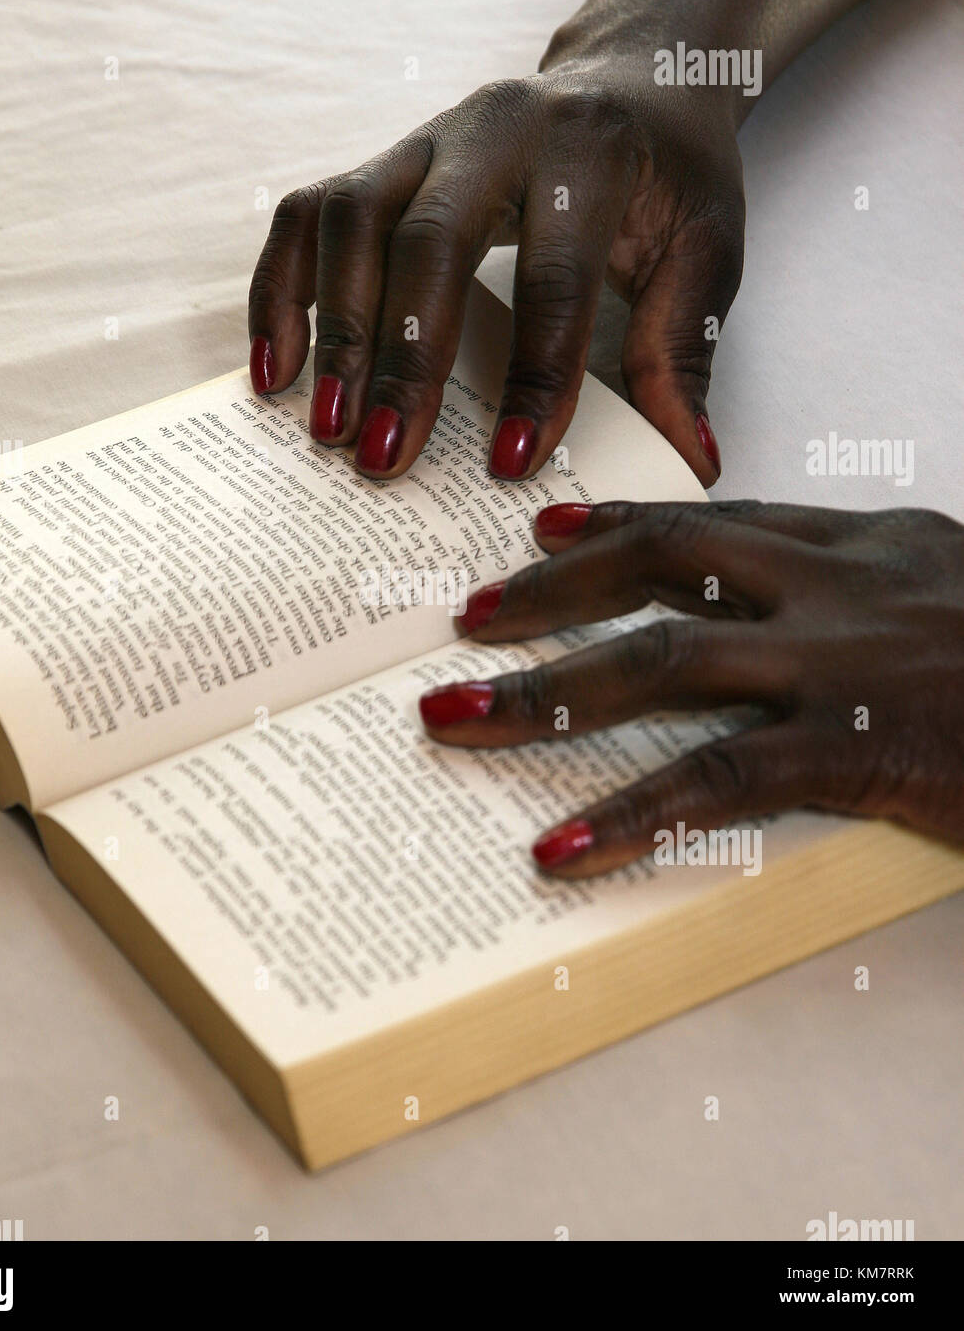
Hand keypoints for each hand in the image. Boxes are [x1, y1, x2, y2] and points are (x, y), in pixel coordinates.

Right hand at [248, 39, 744, 484]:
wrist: (628, 84)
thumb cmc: (665, 176)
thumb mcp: (703, 251)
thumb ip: (682, 351)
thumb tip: (687, 457)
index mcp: (588, 152)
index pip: (556, 274)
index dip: (534, 374)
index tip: (510, 462)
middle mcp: (495, 132)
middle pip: (430, 241)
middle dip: (404, 358)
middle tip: (382, 455)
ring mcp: (424, 140)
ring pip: (353, 220)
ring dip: (332, 330)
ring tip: (325, 426)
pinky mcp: (380, 161)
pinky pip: (308, 216)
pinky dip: (283, 292)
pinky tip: (279, 369)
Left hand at [419, 501, 963, 876]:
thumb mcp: (959, 588)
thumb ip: (875, 589)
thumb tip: (793, 614)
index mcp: (871, 543)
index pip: (716, 519)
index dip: (620, 522)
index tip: (545, 528)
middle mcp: (841, 583)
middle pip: (661, 568)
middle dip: (552, 592)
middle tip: (467, 619)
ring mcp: (843, 661)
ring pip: (660, 662)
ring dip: (547, 693)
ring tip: (458, 722)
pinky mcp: (861, 746)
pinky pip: (715, 778)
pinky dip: (628, 815)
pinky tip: (560, 852)